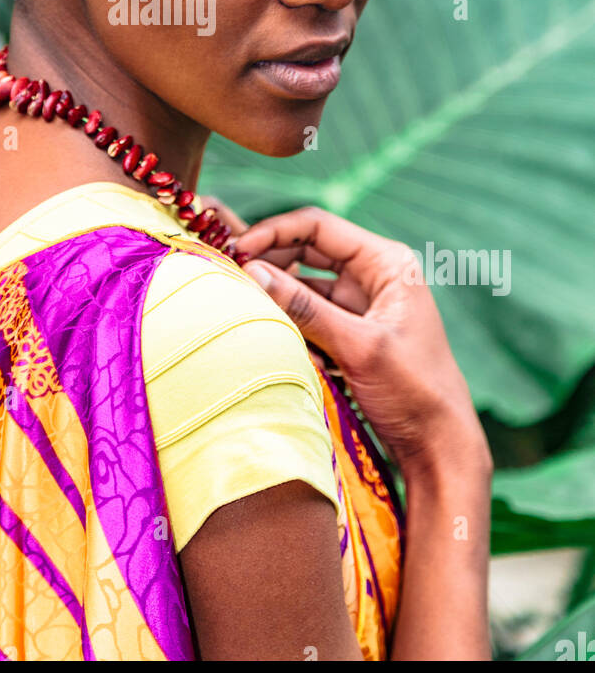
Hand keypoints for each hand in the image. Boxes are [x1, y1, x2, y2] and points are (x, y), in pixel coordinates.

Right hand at [233, 206, 490, 474]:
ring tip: (250, 308)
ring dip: (280, 296)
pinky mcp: (352, 330)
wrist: (440, 446)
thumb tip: (252, 271)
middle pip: (307, 249)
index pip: (318, 226)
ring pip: (305, 283)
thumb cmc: (414, 391)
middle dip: (272, 262)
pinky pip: (310, 313)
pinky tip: (279, 337)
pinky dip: (292, 322)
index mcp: (387, 263)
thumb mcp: (356, 346)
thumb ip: (305, 307)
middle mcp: (374, 274)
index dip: (274, 232)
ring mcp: (362, 302)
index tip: (238, 251)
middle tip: (233, 277)